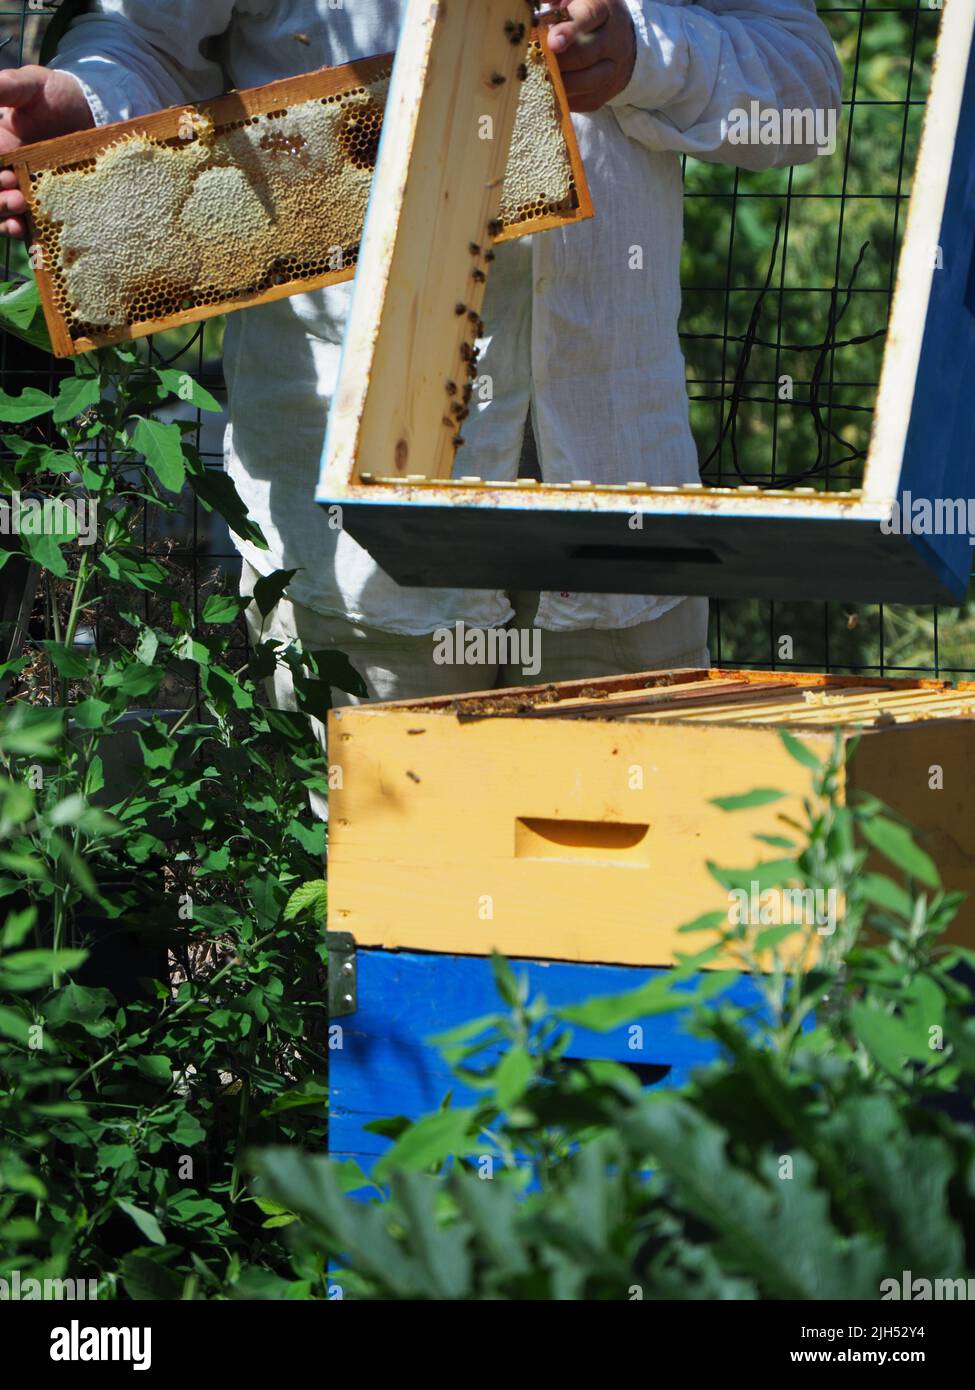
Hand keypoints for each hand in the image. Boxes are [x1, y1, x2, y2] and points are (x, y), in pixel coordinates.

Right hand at [0, 66, 94, 235]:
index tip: (0, 173)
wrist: (94, 112)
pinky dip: (24, 233)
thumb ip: (6, 88)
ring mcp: (27, 190)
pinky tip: (25, 232)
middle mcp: (7, 171)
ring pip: (3, 213)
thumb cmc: (58, 95)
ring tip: (20, 206)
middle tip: (14, 195)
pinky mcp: (50, 206)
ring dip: (3, 215)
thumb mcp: (30, 85)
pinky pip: (31, 227)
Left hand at [546, 0, 636, 113]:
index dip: (569, 30)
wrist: (621, 39)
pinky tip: (551, 92)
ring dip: (560, 83)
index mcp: (603, 10)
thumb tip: (535, 1)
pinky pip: (584, 100)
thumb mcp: (576, 1)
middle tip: (538, 64)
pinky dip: (565, 99)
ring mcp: (613, 68)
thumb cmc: (586, 16)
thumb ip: (556, 0)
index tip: (552, 43)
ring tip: (542, 78)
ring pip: (586, 82)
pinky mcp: (607, 92)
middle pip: (584, 54)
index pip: (588, 17)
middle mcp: (613, 40)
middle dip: (558, 62)